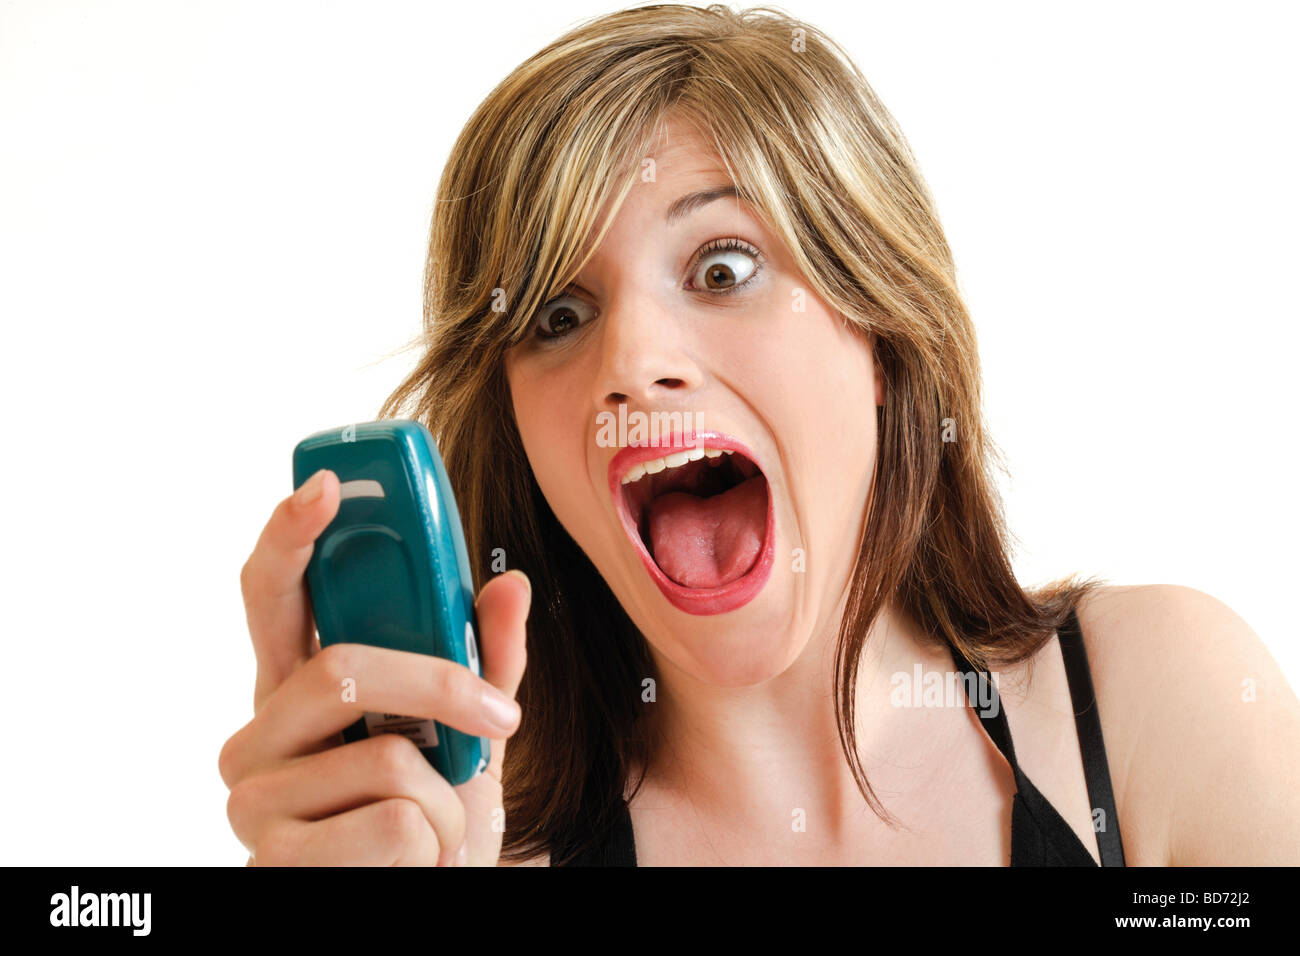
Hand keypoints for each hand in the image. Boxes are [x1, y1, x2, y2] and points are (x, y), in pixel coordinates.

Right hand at [218, 468, 529, 864]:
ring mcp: (254, 799)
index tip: (325, 485)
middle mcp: (259, 734)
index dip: (289, 535)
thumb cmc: (431, 814)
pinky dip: (435, 847)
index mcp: (297, 688)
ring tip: (435, 828)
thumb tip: (510, 582)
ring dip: (448, 800)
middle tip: (497, 716)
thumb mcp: (465, 730)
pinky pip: (394, 826)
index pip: (270, 594)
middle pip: (342, 666)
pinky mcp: (274, 860)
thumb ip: (484, 659)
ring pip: (386, 759)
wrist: (427, 894)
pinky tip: (413, 865)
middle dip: (438, 688)